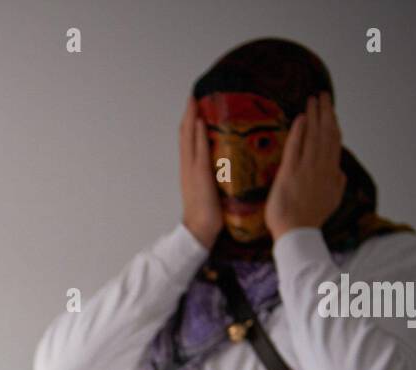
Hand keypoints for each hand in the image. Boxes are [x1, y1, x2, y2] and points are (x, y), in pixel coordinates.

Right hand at [179, 96, 222, 249]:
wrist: (199, 230)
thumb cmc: (209, 214)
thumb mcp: (213, 188)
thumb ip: (217, 174)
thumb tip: (230, 164)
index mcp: (191, 169)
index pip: (189, 140)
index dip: (191, 122)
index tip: (195, 105)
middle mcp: (188, 166)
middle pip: (185, 134)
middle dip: (189, 113)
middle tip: (193, 94)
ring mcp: (191, 169)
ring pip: (188, 138)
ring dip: (191, 117)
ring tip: (195, 100)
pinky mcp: (198, 175)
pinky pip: (198, 150)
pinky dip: (198, 134)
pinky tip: (201, 121)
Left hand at [265, 92, 346, 239]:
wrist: (297, 233)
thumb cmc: (309, 219)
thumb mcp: (331, 201)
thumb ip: (337, 184)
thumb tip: (341, 172)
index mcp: (331, 174)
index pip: (334, 143)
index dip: (333, 124)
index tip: (331, 111)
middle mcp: (321, 168)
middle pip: (326, 133)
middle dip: (325, 112)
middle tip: (322, 95)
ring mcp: (306, 169)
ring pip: (314, 136)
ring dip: (314, 115)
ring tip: (313, 99)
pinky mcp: (290, 173)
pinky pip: (296, 147)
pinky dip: (300, 131)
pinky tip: (301, 117)